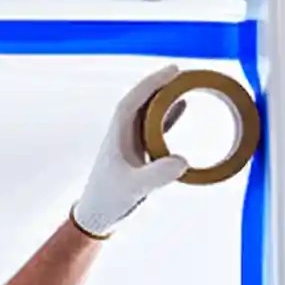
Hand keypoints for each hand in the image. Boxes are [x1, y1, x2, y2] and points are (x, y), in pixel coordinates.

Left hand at [70, 65, 188, 238]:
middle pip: (142, 99)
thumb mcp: (135, 188)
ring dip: (166, 96)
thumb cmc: (109, 200)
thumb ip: (156, 175)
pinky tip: (183, 106)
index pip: (134, 100)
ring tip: (186, 82)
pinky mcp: (137, 151)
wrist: (98, 214)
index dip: (152, 83)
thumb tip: (182, 161)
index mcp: (118, 134)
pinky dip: (169, 115)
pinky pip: (155, 125)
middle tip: (185, 71)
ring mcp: (130, 140)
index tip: (173, 70)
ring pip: (149, 110)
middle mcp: (123, 132)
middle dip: (161, 83)